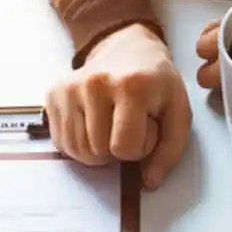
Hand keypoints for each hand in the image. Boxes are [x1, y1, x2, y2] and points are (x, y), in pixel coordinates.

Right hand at [46, 23, 191, 188]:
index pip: (124, 148)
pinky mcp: (53, 94)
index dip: (139, 148)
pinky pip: (62, 142)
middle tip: (126, 126)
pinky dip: (79, 143)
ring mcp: (70, 88)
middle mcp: (95, 83)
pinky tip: (91, 124)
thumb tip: (149, 182)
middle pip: (97, 152)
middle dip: (115, 150)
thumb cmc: (155, 83)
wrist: (127, 49)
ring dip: (96, 150)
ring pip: (77, 151)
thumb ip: (171, 150)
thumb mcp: (178, 111)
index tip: (145, 128)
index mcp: (131, 86)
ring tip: (109, 126)